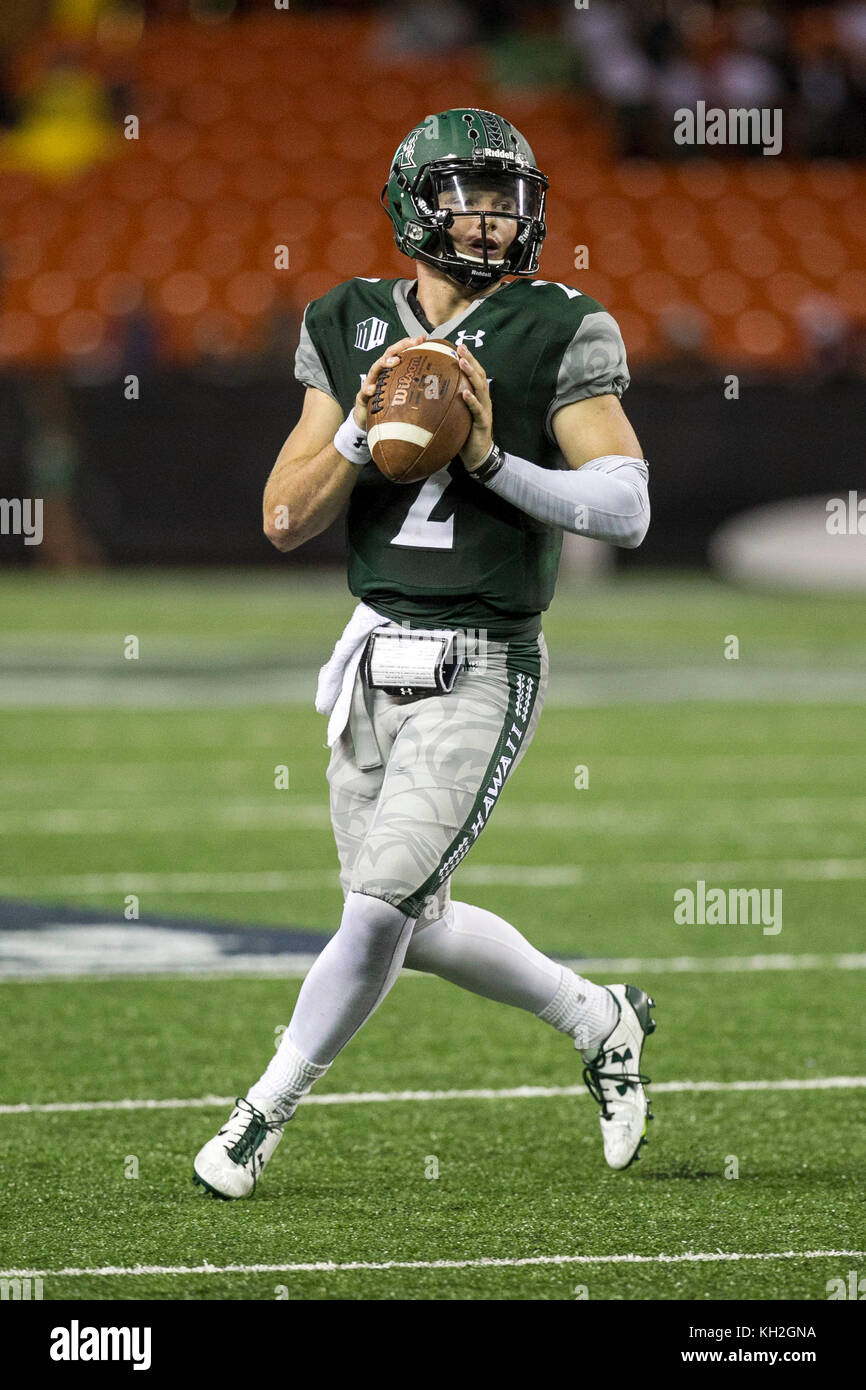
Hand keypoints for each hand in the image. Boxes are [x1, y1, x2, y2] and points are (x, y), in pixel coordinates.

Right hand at [352, 335, 425, 430]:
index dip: (410, 343)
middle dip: (400, 347)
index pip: (399, 351)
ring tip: (395, 361)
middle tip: (412, 343)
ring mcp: (370, 382)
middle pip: (388, 354)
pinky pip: (364, 391)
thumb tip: (439, 384)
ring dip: (385, 363)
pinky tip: (373, 389)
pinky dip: (368, 388)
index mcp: (389, 368)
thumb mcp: (401, 391)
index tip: (422, 338)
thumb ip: (414, 385)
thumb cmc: (387, 401)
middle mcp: (379, 372)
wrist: (366, 416)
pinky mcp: (362, 395)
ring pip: (375, 369)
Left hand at [456, 343, 493, 470]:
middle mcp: (483, 399)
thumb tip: (427, 392)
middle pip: (479, 374)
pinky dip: (472, 400)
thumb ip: (448, 402)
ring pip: (480, 387)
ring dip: (471, 374)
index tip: (457, 346)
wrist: (477, 455)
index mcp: (477, 395)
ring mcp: (485, 410)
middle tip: (460, 347)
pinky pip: (478, 410)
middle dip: (470, 359)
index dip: (468, 359)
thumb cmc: (464, 434)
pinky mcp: (483, 423)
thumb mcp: (455, 414)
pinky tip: (465, 393)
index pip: (474, 373)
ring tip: (462, 363)